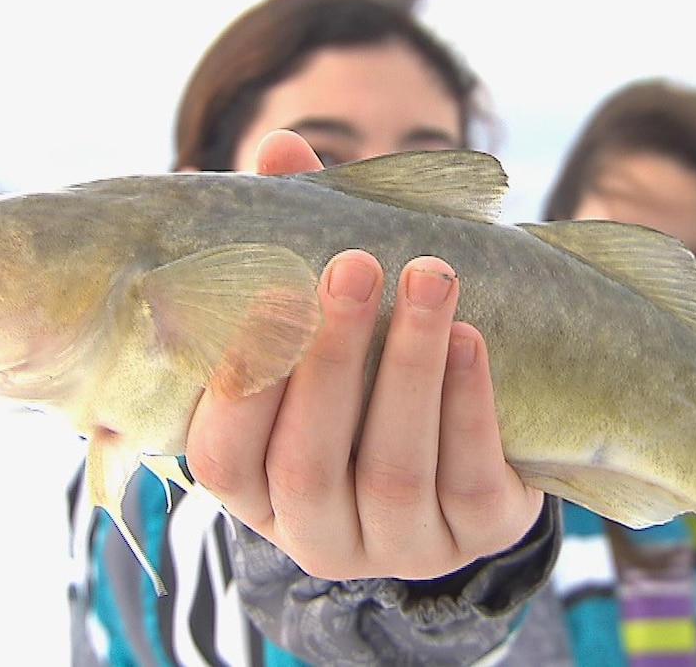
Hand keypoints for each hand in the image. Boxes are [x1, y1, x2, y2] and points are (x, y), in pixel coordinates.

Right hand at [185, 130, 544, 580]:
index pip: (222, 455)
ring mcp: (395, 547)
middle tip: (357, 264)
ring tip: (432, 276)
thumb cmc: (369, 375)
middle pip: (310, 458)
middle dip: (335, 357)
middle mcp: (314, 533)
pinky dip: (469, 405)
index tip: (272, 291)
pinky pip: (469, 485)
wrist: (470, 459)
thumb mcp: (326, 323)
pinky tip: (472, 338)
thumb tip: (279, 147)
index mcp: (254, 488)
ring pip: (394, 471)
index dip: (242, 383)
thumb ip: (295, 243)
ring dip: (411, 365)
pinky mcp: (472, 541)